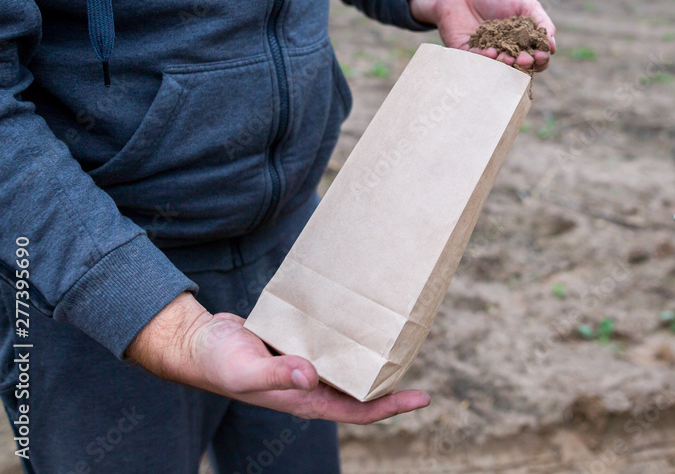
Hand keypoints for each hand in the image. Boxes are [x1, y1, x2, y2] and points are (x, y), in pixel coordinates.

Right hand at [125, 293, 428, 422]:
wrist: (197, 341)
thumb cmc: (218, 361)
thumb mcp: (245, 369)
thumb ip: (276, 374)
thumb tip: (310, 376)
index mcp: (304, 400)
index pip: (358, 411)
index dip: (391, 406)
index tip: (423, 397)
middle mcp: (311, 385)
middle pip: (361, 389)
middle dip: (392, 381)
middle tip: (421, 357)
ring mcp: (306, 366)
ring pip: (348, 365)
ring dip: (373, 357)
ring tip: (402, 336)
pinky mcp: (299, 345)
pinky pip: (332, 343)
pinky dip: (349, 335)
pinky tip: (363, 317)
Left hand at [410, 0, 556, 71]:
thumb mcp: (524, 3)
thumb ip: (540, 22)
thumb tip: (552, 46)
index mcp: (523, 40)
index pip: (538, 56)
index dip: (542, 58)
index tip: (541, 54)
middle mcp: (507, 51)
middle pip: (521, 66)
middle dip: (526, 64)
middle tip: (525, 59)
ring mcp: (488, 54)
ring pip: (501, 67)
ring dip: (507, 64)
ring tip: (509, 58)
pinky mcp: (469, 54)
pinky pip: (479, 62)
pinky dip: (487, 60)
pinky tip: (491, 52)